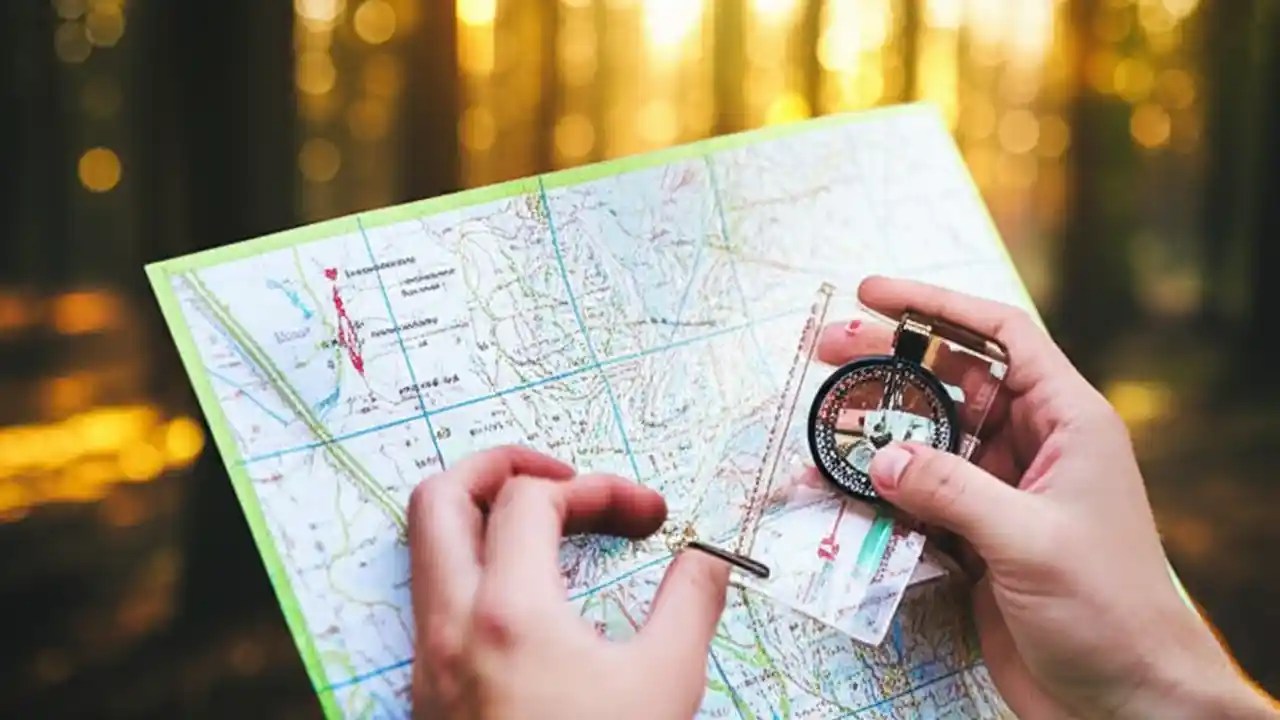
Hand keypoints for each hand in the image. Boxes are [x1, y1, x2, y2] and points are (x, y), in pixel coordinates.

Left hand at [407, 446, 730, 719]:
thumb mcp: (665, 685)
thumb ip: (691, 602)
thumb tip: (708, 557)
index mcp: (507, 612)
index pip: (530, 499)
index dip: (596, 489)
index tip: (646, 518)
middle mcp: (448, 625)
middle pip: (440, 497)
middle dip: (501, 467)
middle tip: (561, 481)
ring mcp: (426, 660)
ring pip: (425, 548)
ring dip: (482, 518)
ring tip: (547, 532)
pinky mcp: (424, 692)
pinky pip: (430, 599)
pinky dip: (472, 569)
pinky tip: (526, 597)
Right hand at [818, 276, 1276, 718]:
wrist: (1125, 700)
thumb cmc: (1109, 611)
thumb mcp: (1030, 539)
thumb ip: (952, 490)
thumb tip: (882, 458)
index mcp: (1066, 423)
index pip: (1000, 336)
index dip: (937, 306)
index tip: (874, 294)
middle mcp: (1032, 447)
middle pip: (951, 383)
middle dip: (888, 365)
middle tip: (826, 352)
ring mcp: (1001, 493)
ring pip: (927, 442)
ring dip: (874, 433)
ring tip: (819, 424)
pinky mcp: (976, 538)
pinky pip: (917, 499)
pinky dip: (876, 493)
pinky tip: (835, 491)